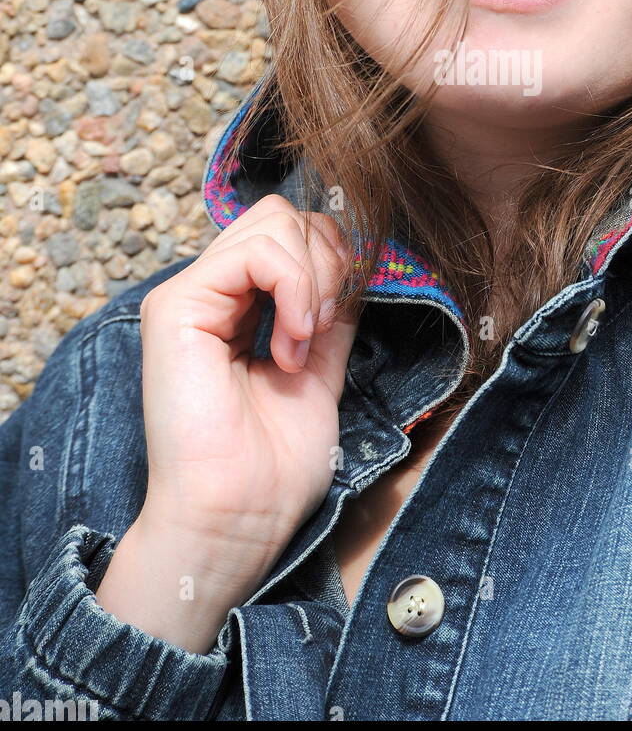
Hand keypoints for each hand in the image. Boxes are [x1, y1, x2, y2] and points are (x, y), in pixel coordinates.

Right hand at [135, 194, 359, 564]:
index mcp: (238, 307)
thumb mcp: (321, 369)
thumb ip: (330, 315)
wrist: (239, 515)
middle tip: (324, 328)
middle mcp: (211, 292)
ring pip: (275, 221)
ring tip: (303, 342)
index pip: (294, 232)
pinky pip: (256, 252)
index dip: (335, 261)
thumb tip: (355, 266)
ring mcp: (191, 294)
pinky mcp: (176, 304)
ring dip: (313, 280)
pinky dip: (294, 289)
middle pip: (285, 214)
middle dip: (328, 261)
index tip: (339, 322)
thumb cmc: (272, 465)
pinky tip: (291, 343)